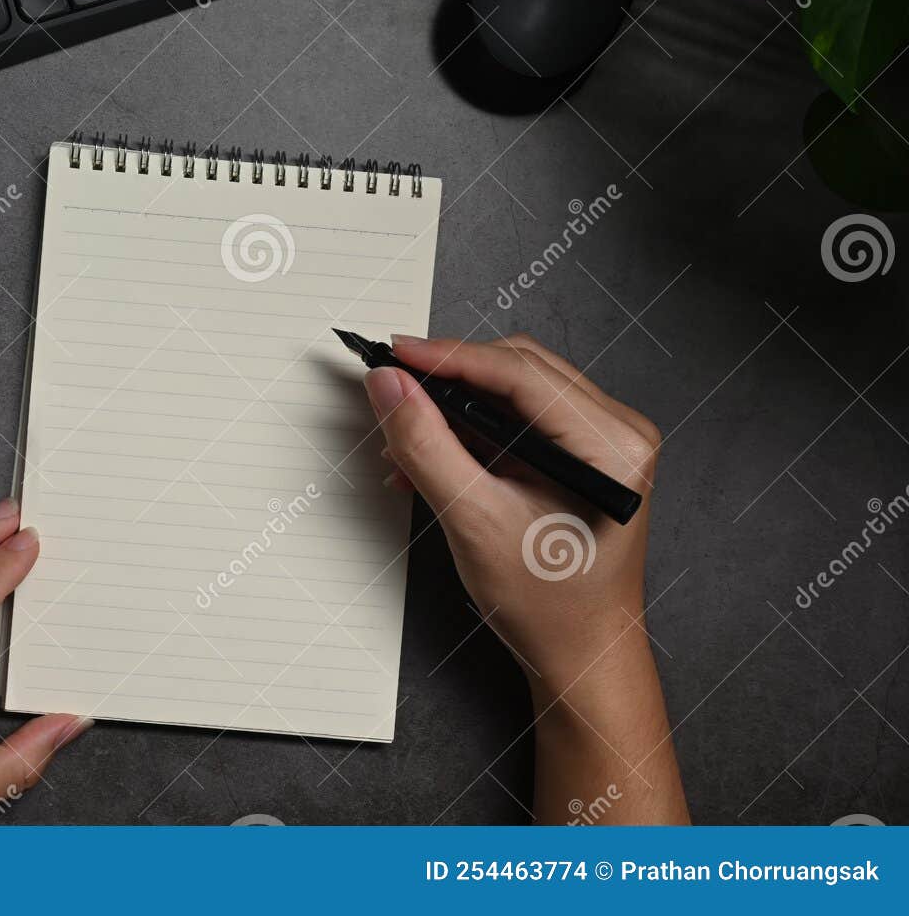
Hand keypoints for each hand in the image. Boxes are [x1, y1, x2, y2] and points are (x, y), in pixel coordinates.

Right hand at [364, 334, 658, 695]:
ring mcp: (600, 441)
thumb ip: (428, 446)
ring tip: (404, 442)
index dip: (449, 357)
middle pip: (517, 370)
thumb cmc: (552, 606)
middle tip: (391, 391)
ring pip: (510, 391)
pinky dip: (468, 431)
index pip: (520, 373)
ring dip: (452, 409)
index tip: (395, 354)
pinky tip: (431, 457)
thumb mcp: (475, 522)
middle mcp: (616, 432)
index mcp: (612, 445)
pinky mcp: (578, 454)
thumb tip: (391, 387)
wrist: (580, 654)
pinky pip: (515, 418)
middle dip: (448, 381)